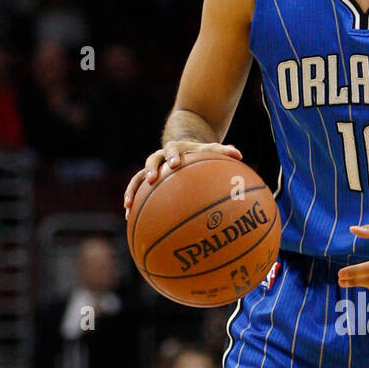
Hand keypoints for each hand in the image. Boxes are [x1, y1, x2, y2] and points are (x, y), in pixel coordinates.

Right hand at [124, 139, 242, 213]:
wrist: (182, 149)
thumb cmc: (200, 153)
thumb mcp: (212, 150)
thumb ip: (225, 152)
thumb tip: (240, 156)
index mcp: (175, 149)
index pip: (172, 149)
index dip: (172, 156)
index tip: (175, 164)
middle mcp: (159, 157)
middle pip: (151, 161)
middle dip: (150, 170)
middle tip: (152, 179)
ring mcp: (151, 170)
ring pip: (137, 178)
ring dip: (132, 190)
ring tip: (128, 206)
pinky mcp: (146, 182)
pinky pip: (137, 191)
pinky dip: (133, 203)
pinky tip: (129, 218)